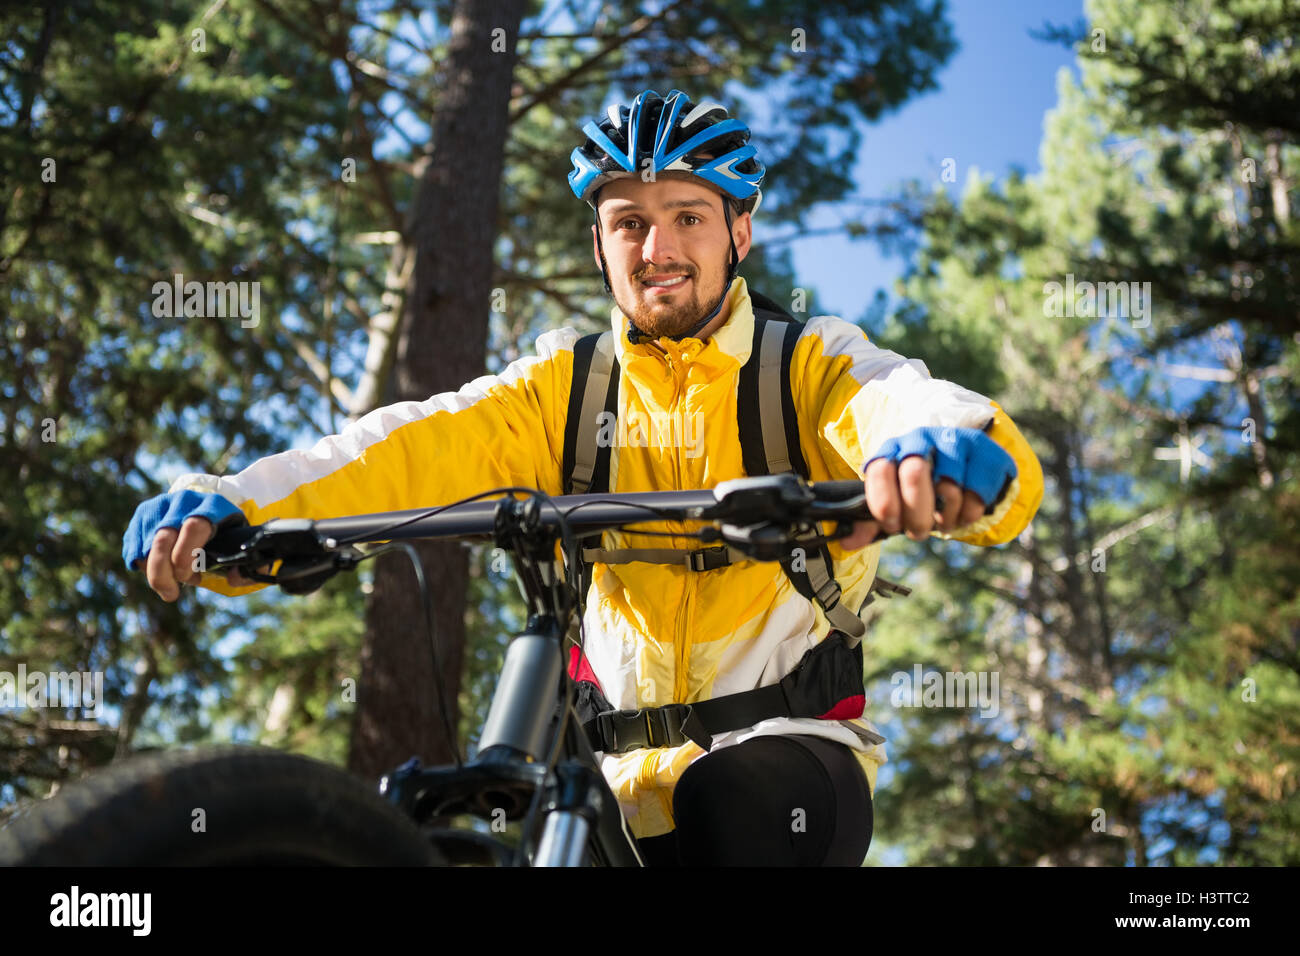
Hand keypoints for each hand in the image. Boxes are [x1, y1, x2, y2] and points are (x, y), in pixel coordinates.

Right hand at [123, 490, 250, 600]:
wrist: (211, 512)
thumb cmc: (229, 538)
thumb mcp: (243, 549)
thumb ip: (249, 569)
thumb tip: (233, 578)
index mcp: (214, 506)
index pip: (194, 526)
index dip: (187, 556)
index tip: (190, 578)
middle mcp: (185, 499)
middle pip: (163, 537)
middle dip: (162, 572)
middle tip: (171, 594)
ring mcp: (162, 503)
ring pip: (146, 543)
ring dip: (153, 571)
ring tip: (169, 583)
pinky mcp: (145, 512)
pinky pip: (134, 544)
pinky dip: (141, 564)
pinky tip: (154, 572)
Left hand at [837, 425, 1016, 550]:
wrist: (966, 466)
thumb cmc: (922, 490)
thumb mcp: (894, 501)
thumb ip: (870, 521)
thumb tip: (846, 541)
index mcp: (891, 450)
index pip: (879, 469)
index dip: (884, 503)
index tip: (892, 526)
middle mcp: (921, 439)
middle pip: (914, 473)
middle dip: (916, 514)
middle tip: (919, 532)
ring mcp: (955, 441)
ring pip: (949, 486)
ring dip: (946, 516)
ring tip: (943, 520)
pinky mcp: (986, 451)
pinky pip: (978, 492)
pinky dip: (969, 514)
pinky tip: (963, 512)